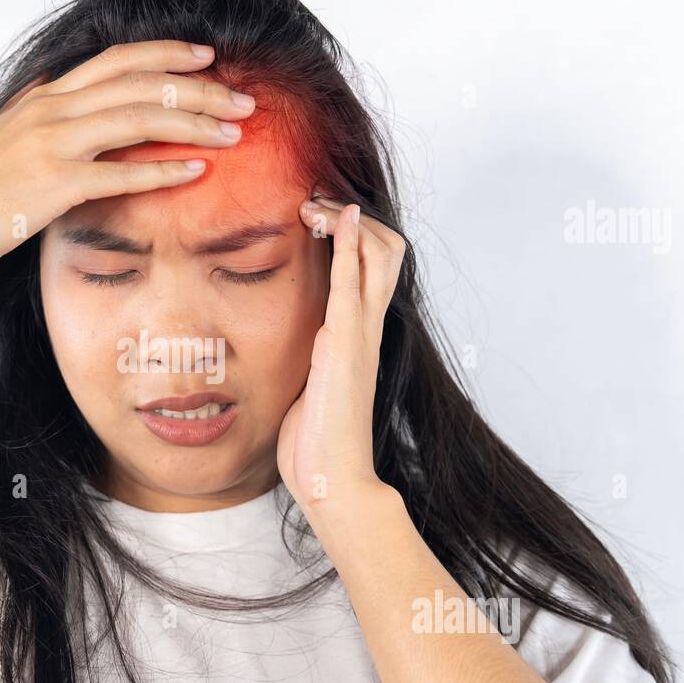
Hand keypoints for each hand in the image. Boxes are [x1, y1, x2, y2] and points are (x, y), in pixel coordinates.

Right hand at [0, 40, 256, 282]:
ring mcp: (51, 145)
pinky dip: (162, 171)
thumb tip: (63, 92)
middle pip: (140, 83)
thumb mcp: (8, 138)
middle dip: (199, 88)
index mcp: (45, 97)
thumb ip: (42, 115)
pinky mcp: (52, 186)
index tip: (208, 59)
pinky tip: (196, 171)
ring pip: (137, 119)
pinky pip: (120, 174)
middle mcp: (51, 110)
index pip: (118, 60)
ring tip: (233, 131)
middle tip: (243, 100)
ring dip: (192, 122)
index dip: (167, 54)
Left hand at [276, 196, 407, 527]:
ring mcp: (360, 335)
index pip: (373, 267)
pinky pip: (351, 286)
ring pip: (376, 258)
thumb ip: (311, 359)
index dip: (353, 234)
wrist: (334, 480)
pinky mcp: (345, 346)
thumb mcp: (311, 386)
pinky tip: (337, 219)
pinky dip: (348, 248)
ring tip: (317, 202)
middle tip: (315, 202)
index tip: (317, 216)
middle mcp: (367, 329)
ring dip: (347, 222)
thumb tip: (297, 348)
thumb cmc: (319, 442)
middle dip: (353, 217)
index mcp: (358, 336)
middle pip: (386, 251)